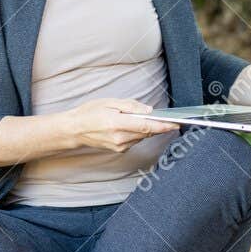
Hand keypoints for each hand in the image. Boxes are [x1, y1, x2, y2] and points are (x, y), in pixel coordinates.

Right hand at [62, 97, 180, 152]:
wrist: (74, 130)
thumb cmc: (89, 113)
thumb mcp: (109, 102)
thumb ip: (130, 106)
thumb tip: (148, 111)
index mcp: (117, 124)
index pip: (146, 126)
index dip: (163, 125)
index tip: (176, 123)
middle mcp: (120, 138)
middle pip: (147, 132)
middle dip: (157, 125)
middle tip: (165, 117)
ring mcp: (119, 146)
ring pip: (142, 136)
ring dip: (146, 127)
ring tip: (139, 118)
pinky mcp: (119, 149)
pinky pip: (135, 140)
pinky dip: (137, 132)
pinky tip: (130, 125)